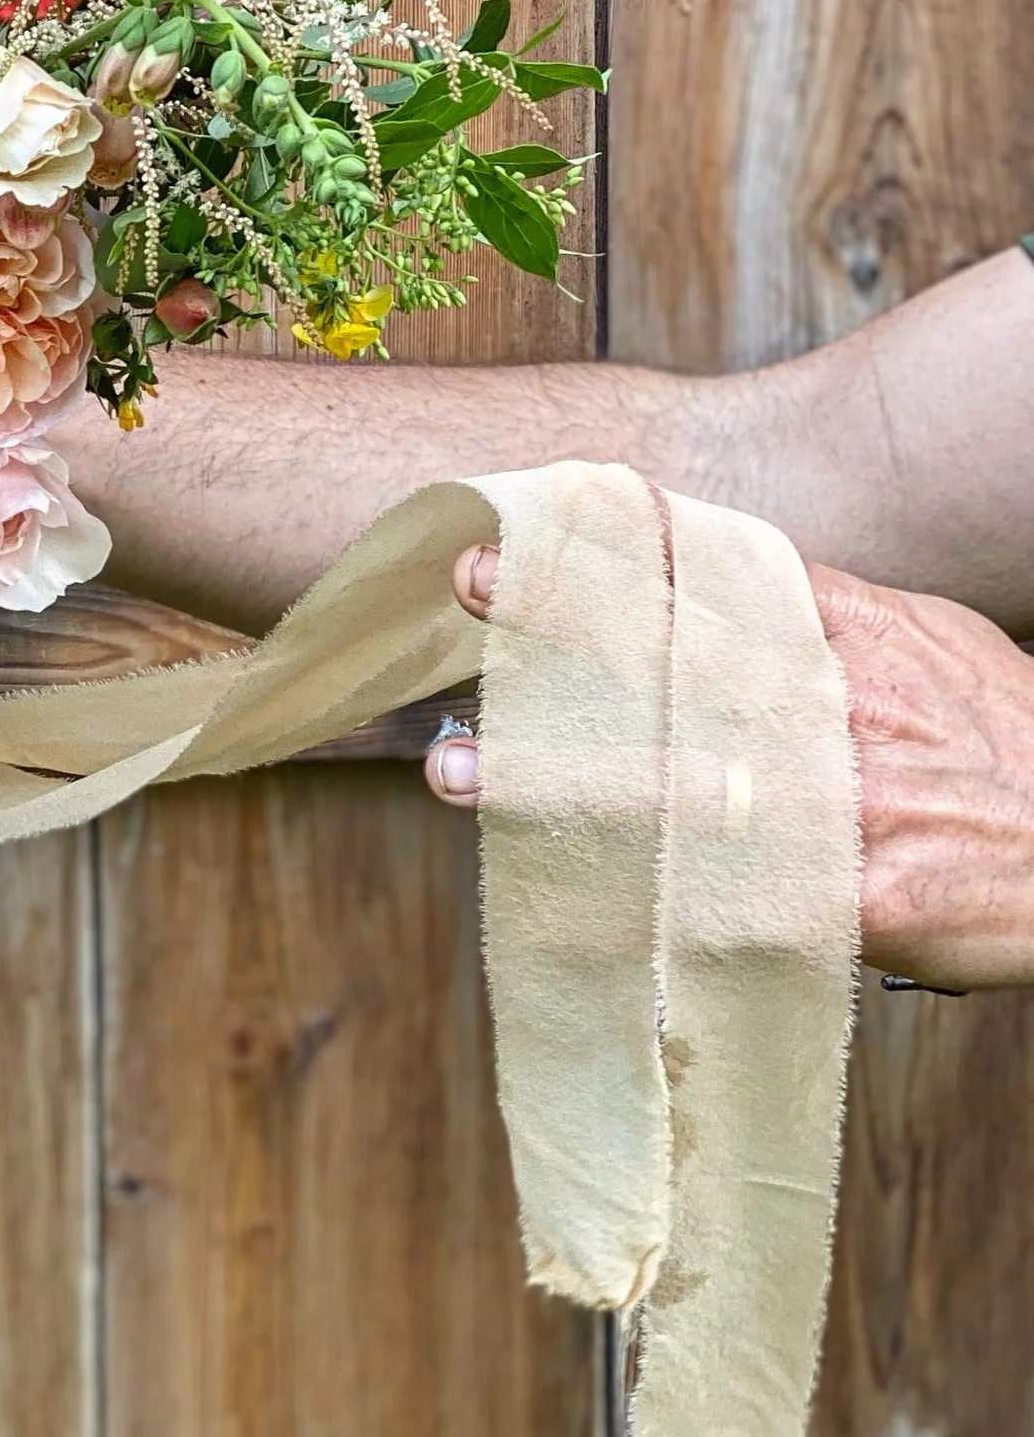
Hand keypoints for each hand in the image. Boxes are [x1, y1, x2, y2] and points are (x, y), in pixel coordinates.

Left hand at [426, 546, 1033, 990]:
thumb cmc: (995, 739)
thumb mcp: (917, 641)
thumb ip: (813, 610)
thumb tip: (707, 568)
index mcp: (842, 631)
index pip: (706, 571)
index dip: (603, 546)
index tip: (510, 530)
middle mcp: (830, 701)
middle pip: (672, 652)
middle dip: (557, 624)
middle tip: (466, 596)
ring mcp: (837, 798)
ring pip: (669, 777)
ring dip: (552, 775)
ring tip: (456, 767)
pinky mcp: (849, 895)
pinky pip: (717, 900)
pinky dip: (627, 906)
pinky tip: (548, 906)